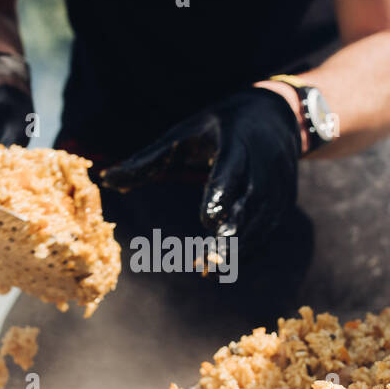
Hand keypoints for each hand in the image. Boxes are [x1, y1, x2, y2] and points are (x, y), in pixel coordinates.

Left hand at [100, 87, 301, 247]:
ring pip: (260, 223)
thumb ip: (148, 159)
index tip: (208, 221)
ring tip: (211, 271)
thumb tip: (105, 180)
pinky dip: (248, 250)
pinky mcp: (284, 204)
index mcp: (237, 143)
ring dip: (237, 249)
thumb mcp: (185, 133)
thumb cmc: (219, 127)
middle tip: (209, 262)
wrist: (278, 116)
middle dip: (231, 233)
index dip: (221, 195)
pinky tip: (226, 267)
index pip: (230, 171)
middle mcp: (263, 167)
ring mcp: (278, 187)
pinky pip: (267, 231)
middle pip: (248, 204)